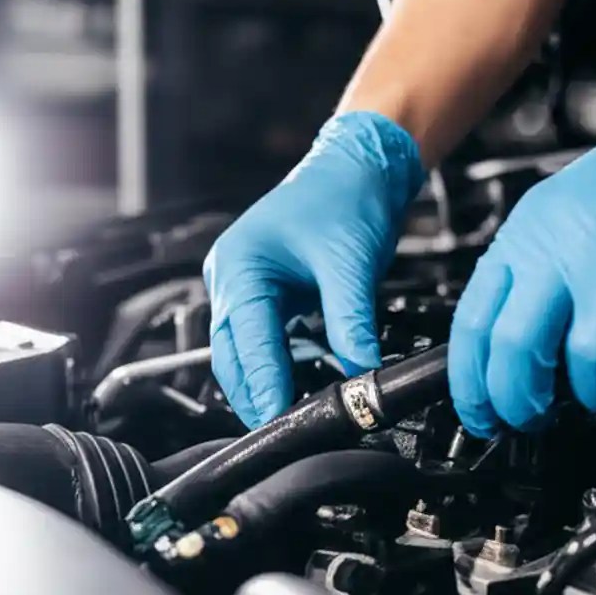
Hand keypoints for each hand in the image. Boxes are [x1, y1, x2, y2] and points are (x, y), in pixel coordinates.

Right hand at [204, 112, 423, 428]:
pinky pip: (266, 340)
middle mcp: (232, 278)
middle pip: (232, 355)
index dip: (265, 384)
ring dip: (266, 382)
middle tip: (282, 430)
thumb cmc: (346, 196)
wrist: (361, 164)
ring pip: (245, 352)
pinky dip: (281, 365)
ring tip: (293, 415)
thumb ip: (352, 323)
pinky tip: (303, 385)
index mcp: (239, 266)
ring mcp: (246, 286)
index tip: (280, 421)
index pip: (248, 341)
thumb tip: (363, 374)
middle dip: (255, 394)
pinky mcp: (267, 294)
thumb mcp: (351, 264)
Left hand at [450, 41, 595, 436]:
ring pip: (590, 369)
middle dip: (521, 403)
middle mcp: (576, 246)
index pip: (475, 320)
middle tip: (534, 417)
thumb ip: (538, 271)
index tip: (480, 413)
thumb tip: (510, 351)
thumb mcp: (573, 206)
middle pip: (517, 352)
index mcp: (536, 228)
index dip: (469, 382)